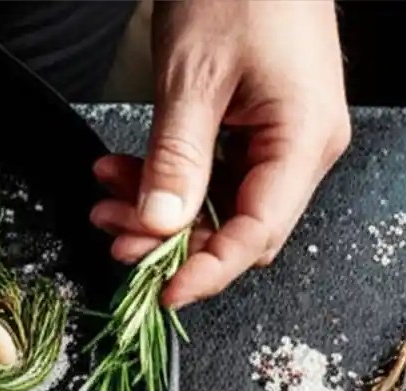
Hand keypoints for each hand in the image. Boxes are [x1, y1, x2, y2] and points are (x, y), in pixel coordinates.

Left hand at [89, 0, 350, 307]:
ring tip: (103, 196)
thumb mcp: (193, 80)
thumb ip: (176, 160)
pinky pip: (211, 173)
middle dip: (169, 238)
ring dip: (157, 207)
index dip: (205, 272)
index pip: (255, 235)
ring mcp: (281, 137)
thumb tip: (159, 227)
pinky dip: (164, 177)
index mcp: (302, 140)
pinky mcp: (256, 125)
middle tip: (109, 232)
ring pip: (216, 203)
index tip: (158, 295)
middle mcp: (301, 147)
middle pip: (236, 226)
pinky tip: (120, 171)